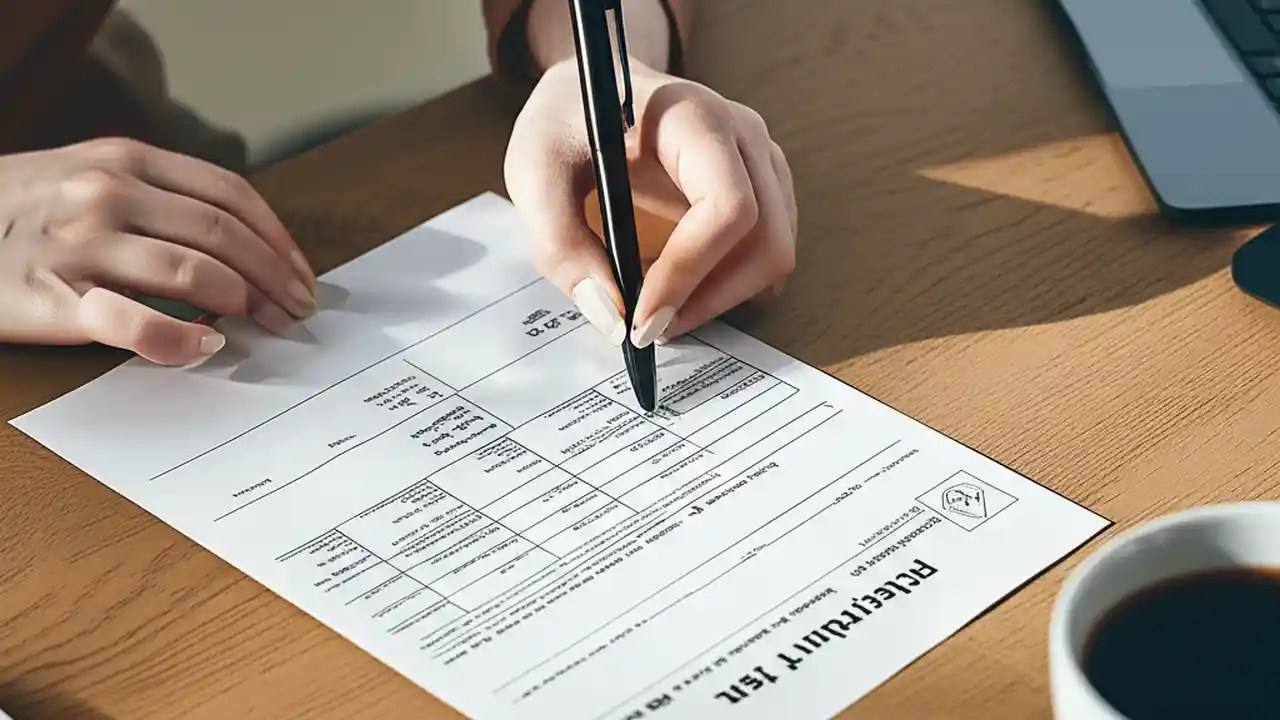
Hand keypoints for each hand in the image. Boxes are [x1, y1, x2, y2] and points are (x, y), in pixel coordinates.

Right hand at [0, 138, 316, 365]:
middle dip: (273, 277)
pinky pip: (130, 322)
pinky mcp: (50, 296)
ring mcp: (77, 244)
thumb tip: (243, 244)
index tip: (300, 272)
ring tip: (261, 324)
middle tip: (294, 309)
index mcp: (126, 159)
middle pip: (223, 235)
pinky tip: (205, 345)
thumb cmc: (25, 210)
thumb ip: (161, 197)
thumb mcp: (93, 176)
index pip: (230, 195)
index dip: (277, 238)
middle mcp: (107, 192)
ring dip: (243, 303)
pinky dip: (178, 338)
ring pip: (191, 272)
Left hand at [504, 59, 796, 346]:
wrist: (595, 87)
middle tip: (647, 329)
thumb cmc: (566, 119)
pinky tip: (678, 288)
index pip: (728, 206)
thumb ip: (560, 243)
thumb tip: (608, 314)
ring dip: (720, 299)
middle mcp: (743, 137)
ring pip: (773, 254)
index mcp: (694, 118)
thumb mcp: (534, 171)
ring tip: (657, 311)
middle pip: (766, 241)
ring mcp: (761, 162)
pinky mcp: (762, 188)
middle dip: (709, 300)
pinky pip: (765, 253)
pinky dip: (728, 286)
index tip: (641, 316)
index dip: (690, 271)